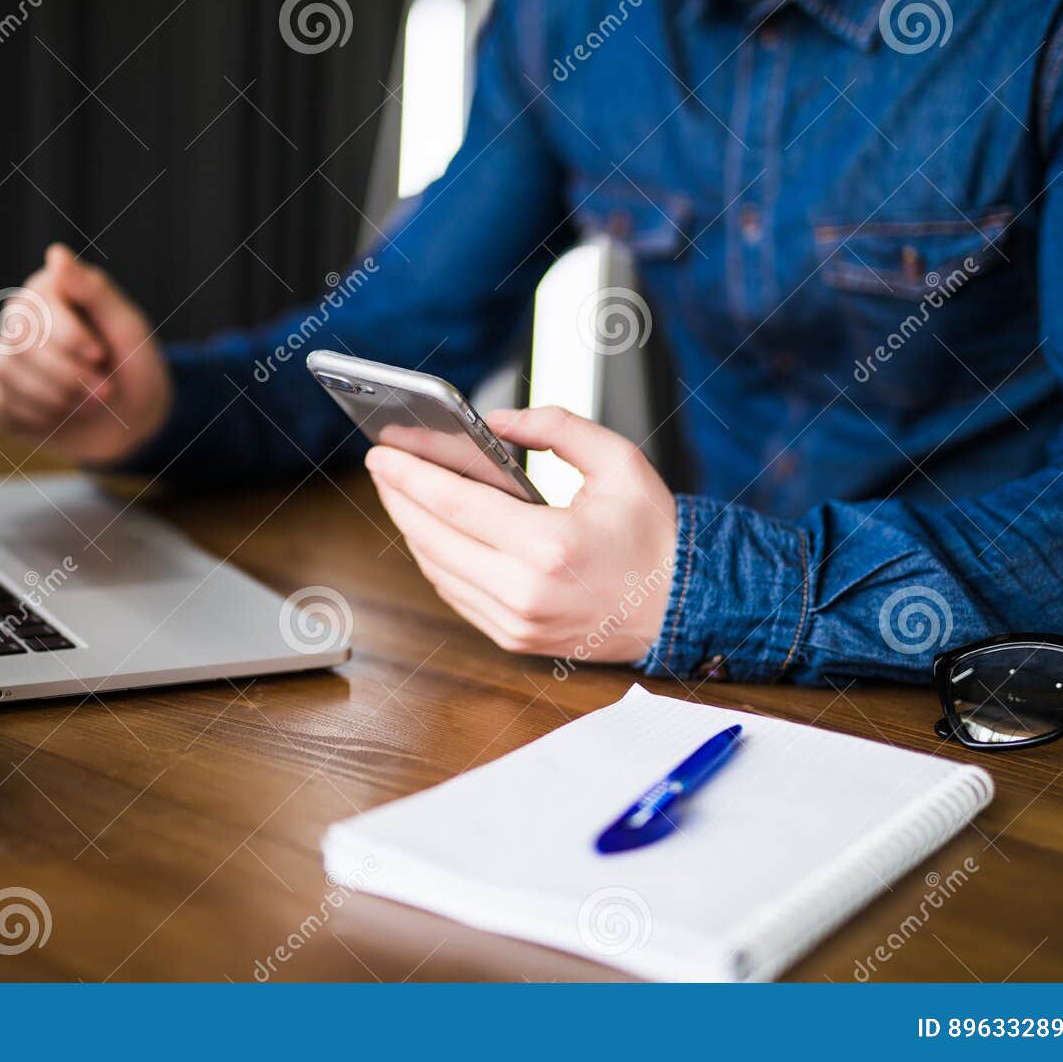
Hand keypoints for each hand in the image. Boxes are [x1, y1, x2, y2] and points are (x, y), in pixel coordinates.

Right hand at [0, 244, 172, 464]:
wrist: (132, 416)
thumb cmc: (132, 363)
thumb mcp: (126, 327)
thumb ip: (93, 290)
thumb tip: (55, 253)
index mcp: (48, 291)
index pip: (37, 306)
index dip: (67, 334)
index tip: (99, 354)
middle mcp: (18, 319)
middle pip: (20, 341)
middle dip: (68, 374)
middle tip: (107, 392)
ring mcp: (4, 357)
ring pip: (7, 372)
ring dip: (58, 397)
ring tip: (93, 404)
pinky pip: (2, 405)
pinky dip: (42, 417)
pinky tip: (66, 415)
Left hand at [365, 406, 678, 663]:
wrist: (680, 604)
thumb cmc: (652, 535)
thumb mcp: (619, 461)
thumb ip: (556, 427)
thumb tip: (495, 422)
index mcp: (550, 546)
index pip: (455, 505)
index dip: (410, 475)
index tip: (382, 451)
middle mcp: (526, 591)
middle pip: (433, 538)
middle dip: (399, 496)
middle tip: (384, 464)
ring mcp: (516, 622)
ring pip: (437, 569)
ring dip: (412, 528)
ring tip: (402, 491)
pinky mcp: (513, 638)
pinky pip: (456, 594)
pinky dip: (437, 559)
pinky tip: (432, 530)